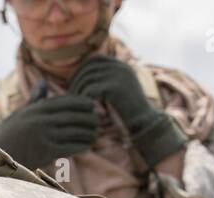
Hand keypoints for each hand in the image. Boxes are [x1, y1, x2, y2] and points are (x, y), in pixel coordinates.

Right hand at [0, 94, 100, 169]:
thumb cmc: (7, 138)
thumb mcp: (18, 116)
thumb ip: (34, 100)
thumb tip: (42, 82)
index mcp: (35, 110)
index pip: (65, 101)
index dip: (81, 102)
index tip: (92, 105)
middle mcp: (40, 120)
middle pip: (73, 115)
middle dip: (89, 117)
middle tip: (99, 120)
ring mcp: (44, 136)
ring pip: (75, 131)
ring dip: (88, 133)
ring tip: (95, 134)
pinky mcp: (46, 152)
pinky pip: (71, 147)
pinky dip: (82, 146)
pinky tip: (87, 147)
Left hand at [69, 56, 186, 167]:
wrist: (142, 122)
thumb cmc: (126, 110)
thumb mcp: (116, 90)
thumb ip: (105, 80)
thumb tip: (82, 74)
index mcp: (121, 65)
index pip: (94, 59)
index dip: (81, 69)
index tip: (73, 83)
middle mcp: (120, 67)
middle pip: (88, 68)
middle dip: (76, 81)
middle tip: (71, 95)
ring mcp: (118, 75)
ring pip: (87, 79)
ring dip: (79, 92)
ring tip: (78, 104)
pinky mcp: (114, 87)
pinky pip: (89, 90)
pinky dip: (84, 100)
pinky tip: (87, 109)